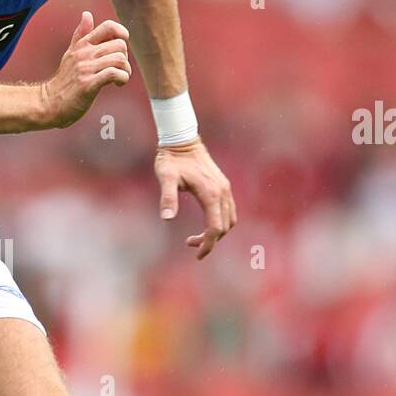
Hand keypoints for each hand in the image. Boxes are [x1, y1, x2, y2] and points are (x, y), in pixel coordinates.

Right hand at [40, 11, 130, 128]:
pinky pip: (114, 74)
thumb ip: (81, 35)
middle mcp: (84, 53)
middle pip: (120, 45)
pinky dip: (122, 79)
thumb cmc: (64, 81)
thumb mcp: (71, 54)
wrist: (49, 104)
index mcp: (82, 44)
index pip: (108, 27)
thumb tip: (87, 14)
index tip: (120, 49)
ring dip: (126, 71)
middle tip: (119, 69)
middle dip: (125, 58)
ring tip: (120, 78)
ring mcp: (85, 68)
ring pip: (119, 60)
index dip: (122, 34)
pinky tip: (118, 84)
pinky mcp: (88, 84)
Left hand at [155, 137, 236, 259]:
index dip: (207, 245)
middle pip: (224, 227)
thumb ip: (167, 197)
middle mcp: (223, 192)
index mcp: (211, 194)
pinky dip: (221, 222)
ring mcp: (225, 188)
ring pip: (230, 220)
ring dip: (217, 232)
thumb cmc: (171, 160)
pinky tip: (205, 223)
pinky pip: (229, 211)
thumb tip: (167, 219)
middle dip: (209, 240)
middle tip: (189, 243)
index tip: (196, 254)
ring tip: (196, 237)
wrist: (182, 140)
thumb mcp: (165, 177)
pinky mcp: (224, 186)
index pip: (215, 228)